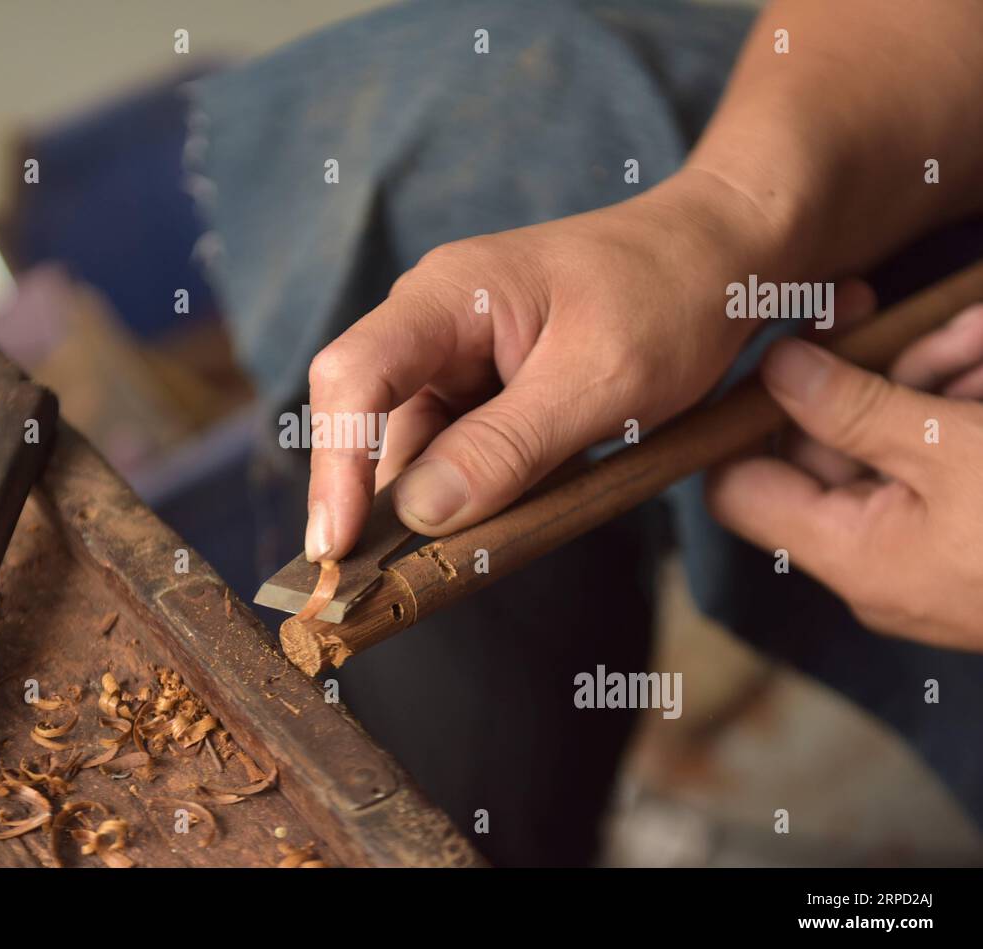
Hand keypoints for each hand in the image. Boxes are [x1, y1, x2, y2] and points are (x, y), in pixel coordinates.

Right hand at [303, 169, 794, 560]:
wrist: (722, 255)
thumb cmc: (670, 295)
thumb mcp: (600, 380)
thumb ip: (507, 446)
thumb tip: (419, 512)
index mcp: (447, 295)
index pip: (353, 377)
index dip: (333, 466)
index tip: (335, 550)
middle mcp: (432, 321)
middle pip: (366, 419)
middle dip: (372, 502)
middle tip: (383, 586)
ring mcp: (454, 356)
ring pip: (410, 446)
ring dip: (431, 505)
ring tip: (470, 554)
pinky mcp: (481, 388)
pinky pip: (451, 451)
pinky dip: (466, 494)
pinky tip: (499, 522)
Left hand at [706, 305, 982, 649]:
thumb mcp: (954, 450)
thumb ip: (856, 409)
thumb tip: (777, 368)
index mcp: (852, 552)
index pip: (739, 491)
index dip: (742, 420)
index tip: (774, 353)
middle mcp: (877, 556)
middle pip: (827, 447)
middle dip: (870, 372)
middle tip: (891, 313)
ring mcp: (928, 545)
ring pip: (898, 438)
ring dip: (932, 373)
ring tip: (974, 331)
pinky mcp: (973, 526)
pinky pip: (948, 453)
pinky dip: (966, 399)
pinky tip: (981, 341)